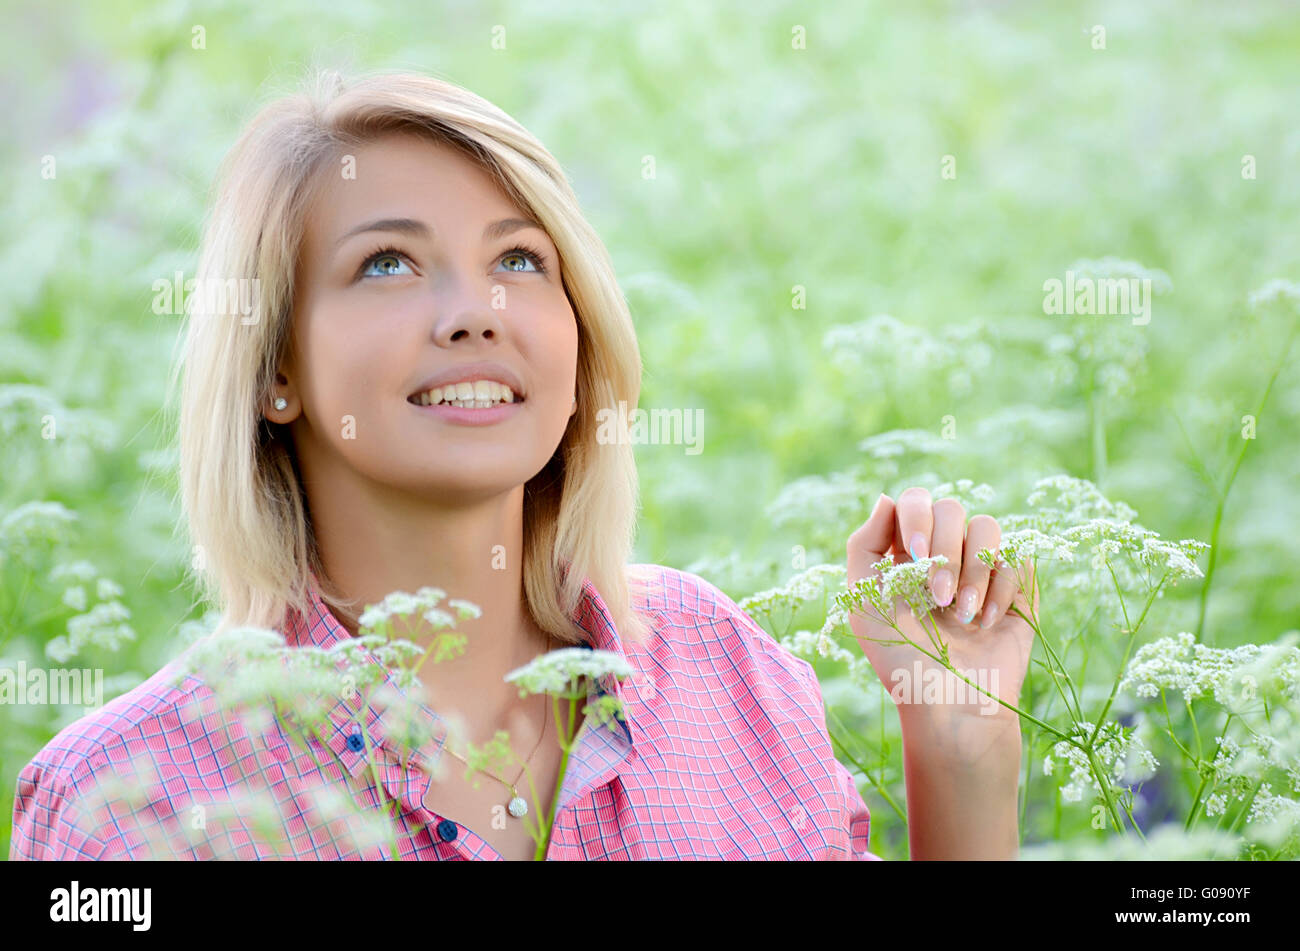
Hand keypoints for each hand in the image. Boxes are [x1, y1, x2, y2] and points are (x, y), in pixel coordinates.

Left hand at [845, 487, 1038, 724]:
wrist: (950, 705)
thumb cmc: (899, 658)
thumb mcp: (863, 602)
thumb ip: (864, 545)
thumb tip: (885, 497)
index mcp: (907, 551)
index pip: (916, 500)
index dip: (916, 515)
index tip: (911, 550)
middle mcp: (946, 553)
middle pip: (953, 508)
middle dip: (944, 551)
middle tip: (936, 597)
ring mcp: (983, 568)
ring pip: (988, 527)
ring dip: (973, 570)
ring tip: (961, 616)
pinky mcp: (1017, 588)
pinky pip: (1018, 558)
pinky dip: (999, 591)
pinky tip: (984, 625)